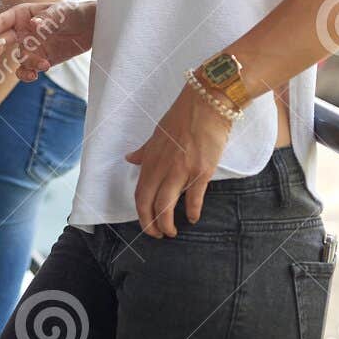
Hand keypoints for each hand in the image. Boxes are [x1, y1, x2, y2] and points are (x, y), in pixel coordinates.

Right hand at [0, 0, 95, 81]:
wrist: (91, 28)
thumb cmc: (73, 13)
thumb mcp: (61, 13)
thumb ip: (47, 19)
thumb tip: (33, 24)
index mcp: (22, 15)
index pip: (2, 22)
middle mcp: (22, 31)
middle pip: (1, 42)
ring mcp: (30, 47)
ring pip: (18, 59)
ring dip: (27, 64)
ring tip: (43, 65)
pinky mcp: (39, 60)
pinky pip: (26, 70)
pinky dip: (27, 75)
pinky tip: (35, 75)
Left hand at [123, 84, 232, 237]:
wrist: (208, 103)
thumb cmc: (183, 116)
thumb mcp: (157, 134)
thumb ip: (145, 151)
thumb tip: (130, 159)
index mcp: (151, 158)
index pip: (139, 193)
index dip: (140, 213)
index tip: (146, 223)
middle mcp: (162, 167)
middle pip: (149, 203)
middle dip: (151, 224)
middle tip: (157, 235)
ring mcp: (181, 170)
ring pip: (166, 205)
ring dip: (166, 224)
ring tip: (171, 232)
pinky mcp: (201, 171)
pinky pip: (193, 198)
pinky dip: (191, 212)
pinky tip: (192, 218)